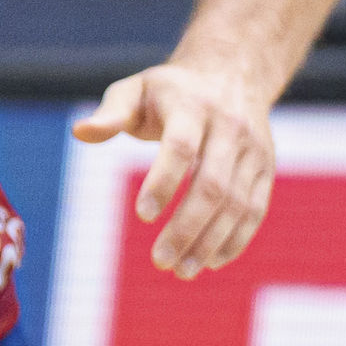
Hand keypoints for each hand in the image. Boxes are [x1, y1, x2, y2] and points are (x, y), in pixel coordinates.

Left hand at [72, 60, 276, 277]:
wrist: (231, 74)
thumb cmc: (168, 91)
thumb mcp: (135, 90)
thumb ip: (110, 114)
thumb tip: (80, 132)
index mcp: (192, 107)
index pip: (180, 147)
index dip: (163, 182)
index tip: (141, 215)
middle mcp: (230, 128)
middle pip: (213, 184)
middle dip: (186, 227)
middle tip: (159, 261)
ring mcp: (253, 150)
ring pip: (238, 203)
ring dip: (211, 242)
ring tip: (182, 271)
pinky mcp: (265, 168)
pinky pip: (256, 209)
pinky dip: (236, 239)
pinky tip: (211, 261)